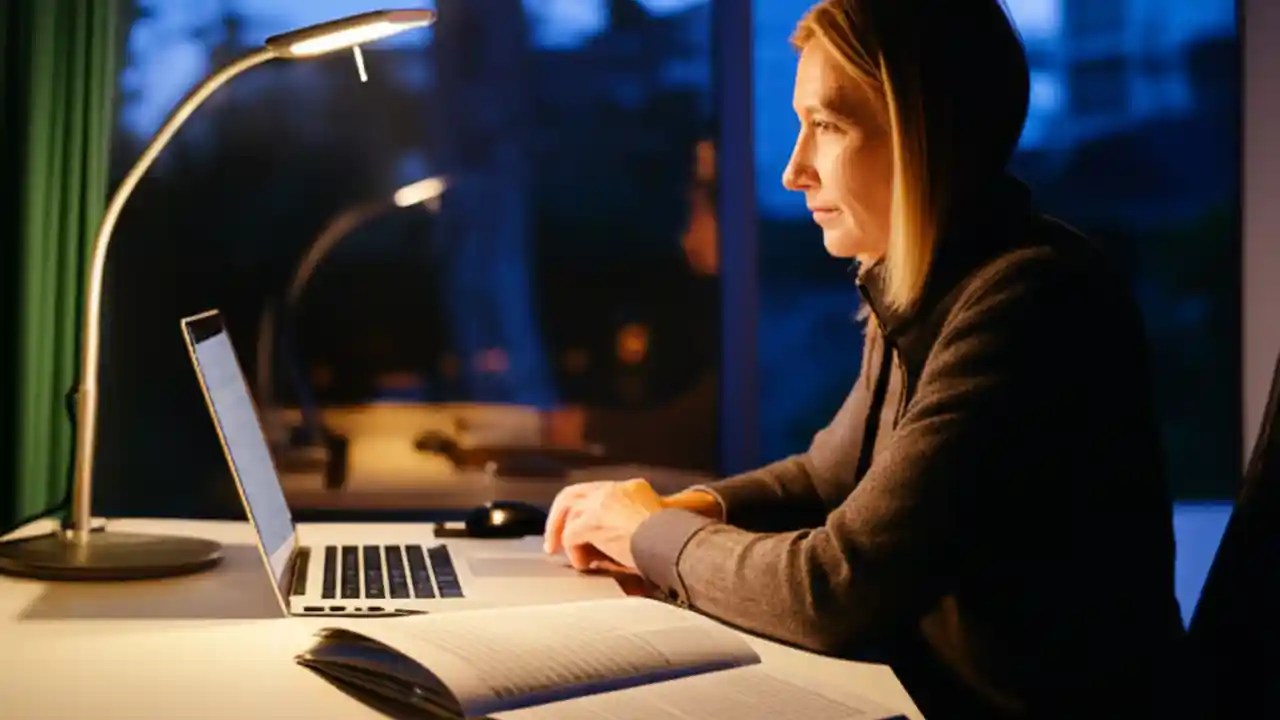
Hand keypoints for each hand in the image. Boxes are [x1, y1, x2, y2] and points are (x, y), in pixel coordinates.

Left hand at [543, 478, 663, 572]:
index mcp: (631, 487)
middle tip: (554, 538)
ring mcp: (600, 503)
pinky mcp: (591, 521)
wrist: (672, 542)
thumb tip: (620, 546)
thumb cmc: (671, 540)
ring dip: (560, 533)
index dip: (584, 509)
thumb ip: (637, 523)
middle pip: (573, 494)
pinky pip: (571, 536)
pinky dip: (574, 552)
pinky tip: (583, 565)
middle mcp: (613, 489)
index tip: (577, 525)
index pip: (597, 493)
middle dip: (559, 516)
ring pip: (567, 510)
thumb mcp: (656, 523)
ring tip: (558, 550)